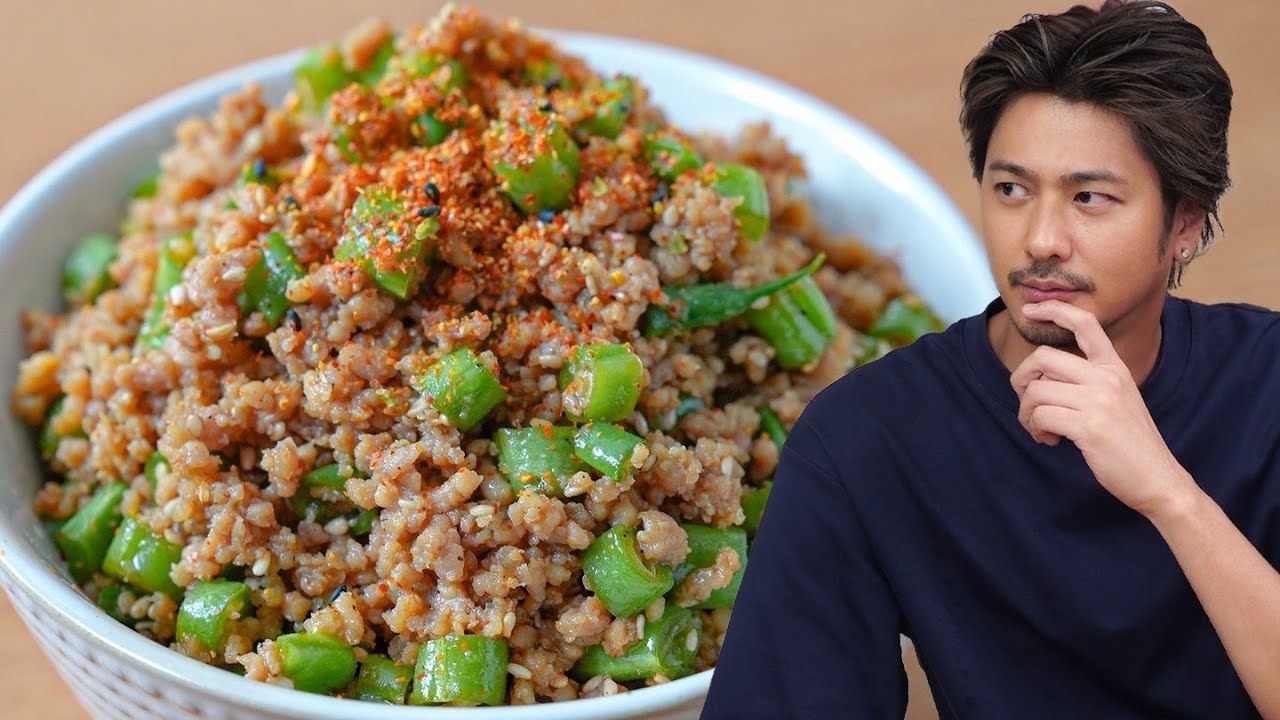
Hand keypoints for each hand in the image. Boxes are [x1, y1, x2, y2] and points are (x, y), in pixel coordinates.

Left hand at [1010, 301, 1194, 517]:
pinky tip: (1050, 440)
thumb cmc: (1130, 443)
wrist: (1158, 479)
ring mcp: (1099, 400)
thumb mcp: (1118, 399)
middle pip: (1042, 357)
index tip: (1031, 310)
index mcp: (1114, 368)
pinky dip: (1035, 429)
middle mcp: (1107, 378)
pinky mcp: (1089, 425)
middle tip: (1028, 405)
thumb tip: (1043, 379)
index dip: (1055, 310)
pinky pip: (1040, 415)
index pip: (1086, 323)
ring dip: (1027, 413)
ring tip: (1041, 429)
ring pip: (1036, 390)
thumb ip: (1088, 381)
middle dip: (1022, 381)